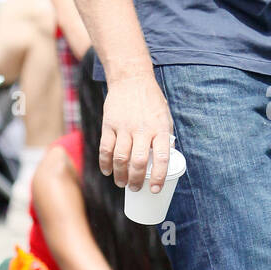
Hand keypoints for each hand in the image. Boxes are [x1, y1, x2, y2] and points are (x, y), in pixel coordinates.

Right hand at [99, 72, 172, 191]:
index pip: (162, 158)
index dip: (159, 177)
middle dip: (136, 180)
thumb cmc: (151, 102)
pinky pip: (105, 148)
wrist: (131, 79)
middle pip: (138, 162)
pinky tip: (107, 171)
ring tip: (122, 183)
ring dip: (120, 175)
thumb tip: (162, 162)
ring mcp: (124, 127)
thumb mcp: (165, 117)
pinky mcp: (109, 124)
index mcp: (160, 128)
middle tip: (136, 188)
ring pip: (120, 158)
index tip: (156, 189)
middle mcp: (142, 129)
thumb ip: (163, 138)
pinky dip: (105, 163)